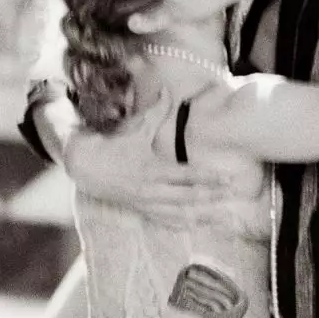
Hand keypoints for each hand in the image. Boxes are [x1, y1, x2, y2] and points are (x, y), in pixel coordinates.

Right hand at [65, 90, 228, 225]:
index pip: (186, 175)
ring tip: (222, 219)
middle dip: (212, 197)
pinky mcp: (142, 210)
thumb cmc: (113, 144)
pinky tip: (197, 226)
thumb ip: (155, 112)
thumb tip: (167, 90)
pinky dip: (182, 224)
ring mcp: (147, 202)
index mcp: (152, 168)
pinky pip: (165, 220)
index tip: (227, 179)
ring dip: (202, 216)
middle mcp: (151, 189)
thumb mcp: (135, 128)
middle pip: (187, 197)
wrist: (85, 166)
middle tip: (233, 197)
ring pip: (179, 213)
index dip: (208, 178)